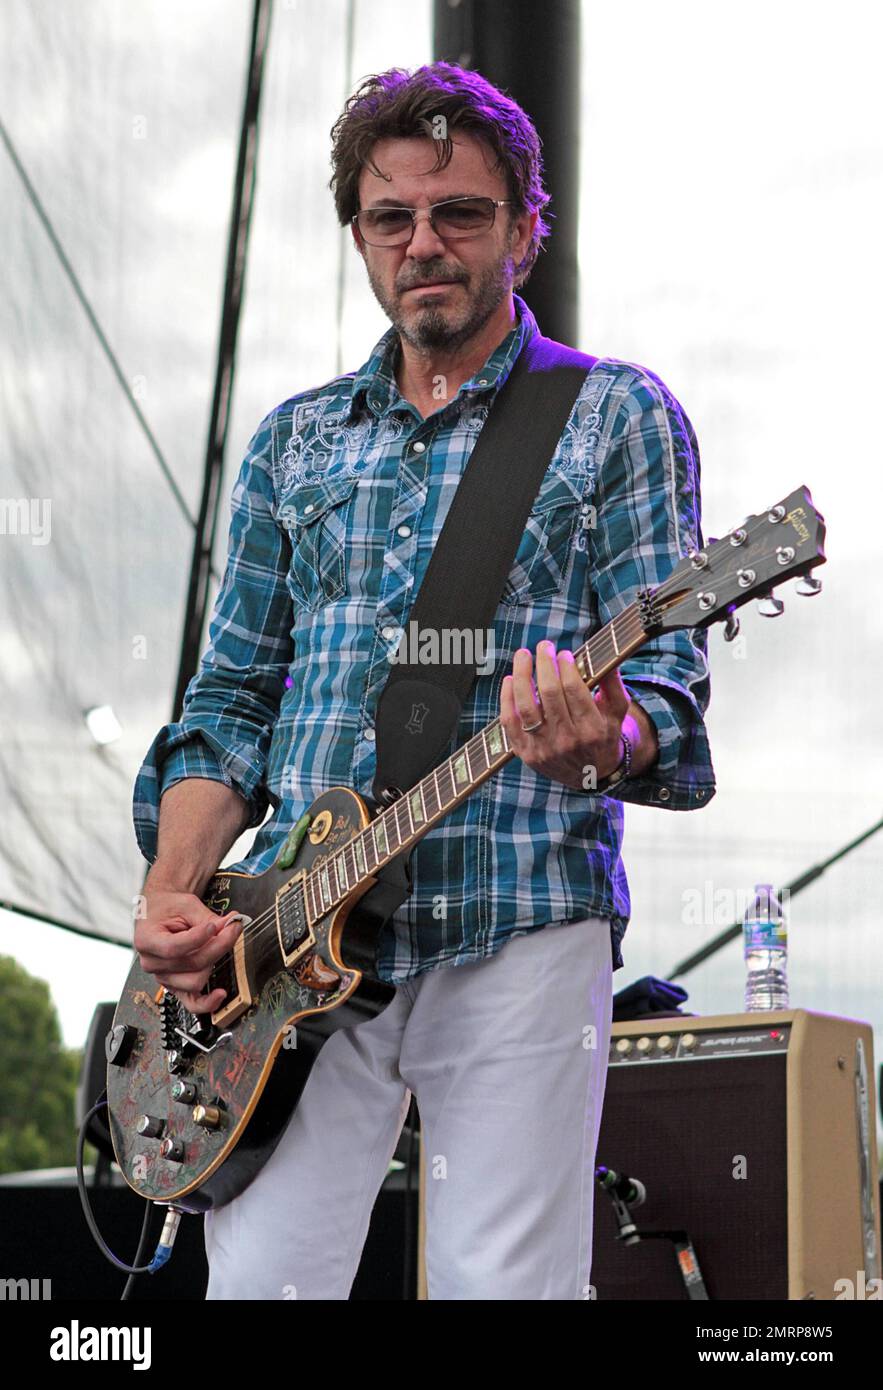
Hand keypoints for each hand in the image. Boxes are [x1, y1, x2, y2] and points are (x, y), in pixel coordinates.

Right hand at [134, 888, 245, 1014]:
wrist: (160, 912)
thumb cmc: (167, 908)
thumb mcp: (186, 905)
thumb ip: (207, 918)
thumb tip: (230, 926)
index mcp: (146, 940)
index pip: (174, 948)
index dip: (198, 938)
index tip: (215, 925)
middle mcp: (152, 963)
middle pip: (192, 964)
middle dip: (218, 945)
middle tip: (233, 927)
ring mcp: (163, 976)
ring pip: (196, 980)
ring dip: (215, 960)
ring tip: (223, 941)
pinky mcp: (176, 985)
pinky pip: (191, 1002)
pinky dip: (207, 1002)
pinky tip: (220, 994)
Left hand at [500, 641, 630, 790]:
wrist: (590, 775)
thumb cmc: (603, 736)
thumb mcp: (617, 713)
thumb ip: (613, 685)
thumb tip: (607, 658)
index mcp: (592, 729)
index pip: (574, 689)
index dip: (566, 666)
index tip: (563, 654)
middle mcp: (568, 740)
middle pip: (549, 693)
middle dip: (544, 663)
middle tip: (544, 647)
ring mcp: (544, 748)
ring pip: (526, 706)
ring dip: (522, 675)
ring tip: (523, 656)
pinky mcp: (526, 753)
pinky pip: (510, 722)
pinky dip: (506, 699)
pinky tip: (510, 680)